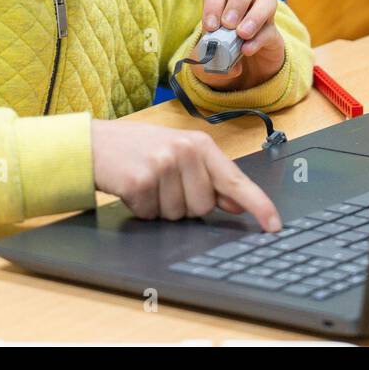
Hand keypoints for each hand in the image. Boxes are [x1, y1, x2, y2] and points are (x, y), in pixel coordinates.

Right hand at [91, 119, 281, 230]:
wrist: (94, 144)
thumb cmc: (139, 150)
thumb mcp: (179, 154)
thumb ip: (210, 178)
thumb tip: (237, 203)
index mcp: (199, 144)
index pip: (236, 179)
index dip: (258, 205)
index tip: (273, 225)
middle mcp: (184, 151)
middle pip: (203, 207)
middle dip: (184, 204)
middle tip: (164, 184)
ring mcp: (162, 165)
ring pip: (178, 215)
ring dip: (161, 208)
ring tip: (148, 183)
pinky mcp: (140, 181)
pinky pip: (151, 215)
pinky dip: (141, 209)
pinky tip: (133, 188)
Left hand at [192, 0, 285, 90]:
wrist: (243, 75)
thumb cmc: (220, 59)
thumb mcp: (205, 60)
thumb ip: (206, 59)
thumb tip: (219, 56)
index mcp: (223, 4)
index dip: (213, 3)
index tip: (211, 26)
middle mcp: (245, 5)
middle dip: (238, 1)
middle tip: (228, 23)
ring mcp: (262, 18)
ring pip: (268, 0)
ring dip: (254, 15)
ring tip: (242, 34)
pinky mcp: (273, 36)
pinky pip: (271, 30)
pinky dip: (258, 39)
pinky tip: (247, 50)